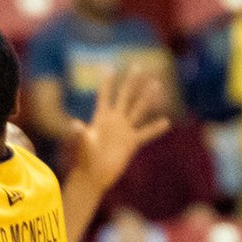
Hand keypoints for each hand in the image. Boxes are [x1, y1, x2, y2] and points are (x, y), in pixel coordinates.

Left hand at [65, 70, 169, 191]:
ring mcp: (124, 130)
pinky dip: (155, 128)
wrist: (93, 176)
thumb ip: (81, 133)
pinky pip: (146, 133)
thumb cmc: (84, 159)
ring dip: (148, 98)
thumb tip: (75, 124)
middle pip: (124, 96)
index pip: (104, 95)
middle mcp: (114, 120)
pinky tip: (166, 122)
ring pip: (138, 110)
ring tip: (157, 84)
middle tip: (137, 66)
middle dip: (131, 82)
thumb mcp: (83, 144)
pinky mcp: (131, 143)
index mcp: (100, 117)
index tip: (109, 66)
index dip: (107, 81)